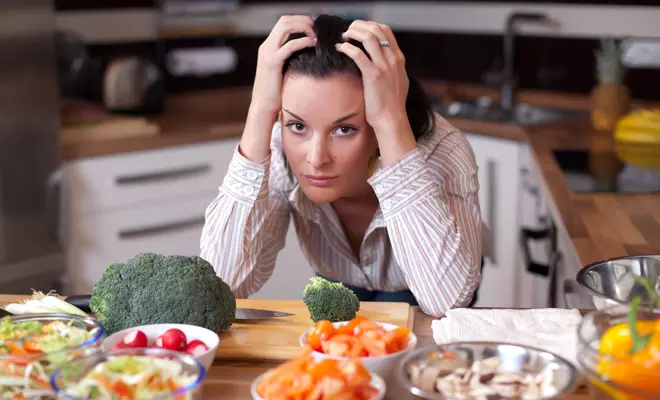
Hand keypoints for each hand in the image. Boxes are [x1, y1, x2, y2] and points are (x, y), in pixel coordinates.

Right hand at [241, 16, 315, 161]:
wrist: (263, 107)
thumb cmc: (276, 92)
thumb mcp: (284, 71)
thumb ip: (292, 60)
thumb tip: (310, 55)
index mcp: (268, 47)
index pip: (284, 23)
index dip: (300, 21)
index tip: (315, 28)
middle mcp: (266, 46)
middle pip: (284, 20)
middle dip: (303, 20)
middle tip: (318, 28)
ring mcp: (268, 53)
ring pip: (285, 26)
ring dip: (303, 27)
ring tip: (316, 35)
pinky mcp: (272, 62)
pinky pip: (289, 45)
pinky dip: (303, 41)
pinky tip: (313, 45)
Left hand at [336, 20, 415, 164]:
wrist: (392, 119)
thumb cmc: (391, 104)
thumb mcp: (397, 81)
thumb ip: (391, 68)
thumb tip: (382, 60)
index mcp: (399, 59)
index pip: (386, 30)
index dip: (370, 25)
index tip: (358, 29)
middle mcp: (393, 59)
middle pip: (376, 29)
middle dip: (359, 25)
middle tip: (348, 30)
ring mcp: (384, 66)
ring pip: (368, 37)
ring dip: (353, 33)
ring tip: (343, 37)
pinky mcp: (373, 75)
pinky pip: (357, 54)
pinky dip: (346, 47)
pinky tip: (339, 48)